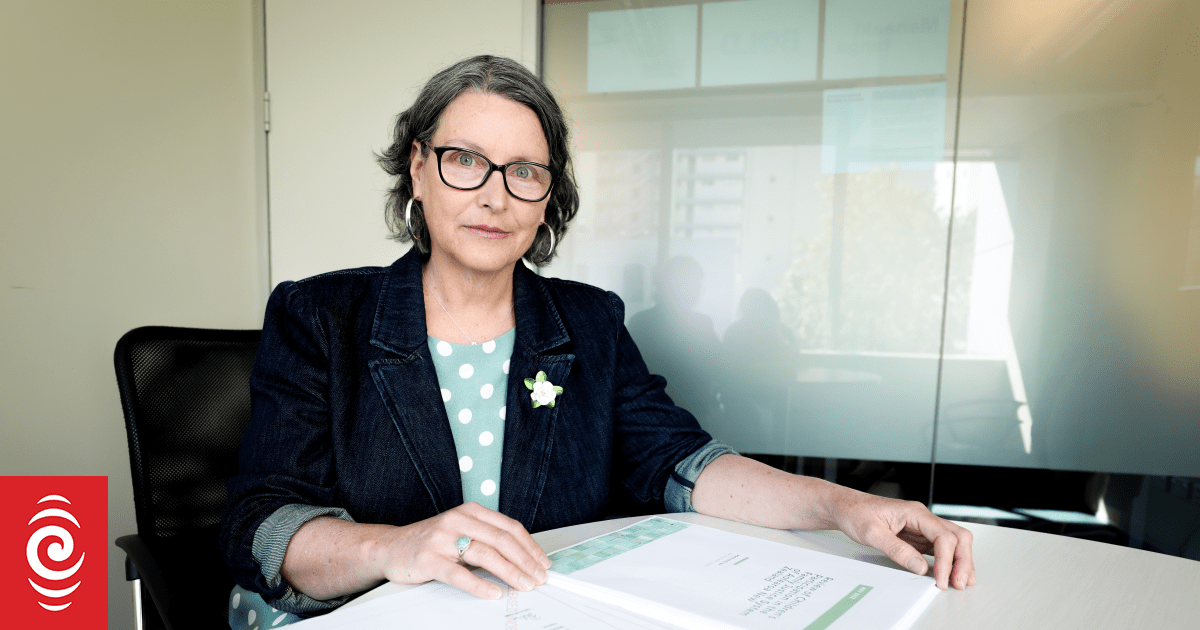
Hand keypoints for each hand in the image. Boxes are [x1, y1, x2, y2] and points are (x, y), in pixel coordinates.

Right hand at [374, 502, 550, 598]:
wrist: (390, 547)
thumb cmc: (431, 542)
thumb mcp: (461, 531)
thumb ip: (486, 539)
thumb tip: (522, 560)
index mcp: (470, 511)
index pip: (509, 527)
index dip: (530, 547)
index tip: (543, 563)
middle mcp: (458, 520)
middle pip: (502, 540)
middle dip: (525, 561)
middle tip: (539, 578)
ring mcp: (443, 539)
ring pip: (485, 555)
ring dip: (510, 573)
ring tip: (524, 585)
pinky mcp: (429, 559)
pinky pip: (459, 574)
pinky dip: (479, 585)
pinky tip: (493, 592)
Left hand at [828, 489, 974, 590]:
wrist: (844, 507)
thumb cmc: (855, 513)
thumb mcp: (871, 533)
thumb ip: (896, 550)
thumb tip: (920, 567)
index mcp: (915, 512)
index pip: (943, 536)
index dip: (946, 560)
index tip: (941, 579)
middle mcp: (923, 517)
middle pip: (958, 536)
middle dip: (963, 560)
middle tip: (960, 583)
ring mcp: (922, 526)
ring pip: (953, 542)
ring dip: (960, 561)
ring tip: (962, 581)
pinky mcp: (917, 535)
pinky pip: (940, 548)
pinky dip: (949, 561)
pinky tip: (950, 573)